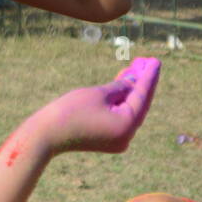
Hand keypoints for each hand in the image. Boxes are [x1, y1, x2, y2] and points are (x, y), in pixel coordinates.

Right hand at [33, 57, 159, 155]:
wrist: (46, 135)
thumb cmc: (70, 111)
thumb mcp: (98, 93)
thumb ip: (119, 87)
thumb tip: (133, 82)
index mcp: (127, 125)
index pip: (142, 96)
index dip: (148, 76)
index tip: (155, 61)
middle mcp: (126, 136)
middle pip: (138, 105)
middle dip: (141, 83)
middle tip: (147, 62)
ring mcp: (117, 140)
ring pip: (129, 111)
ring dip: (131, 91)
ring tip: (136, 70)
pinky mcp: (107, 140)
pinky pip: (120, 118)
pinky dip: (121, 103)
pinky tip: (122, 87)